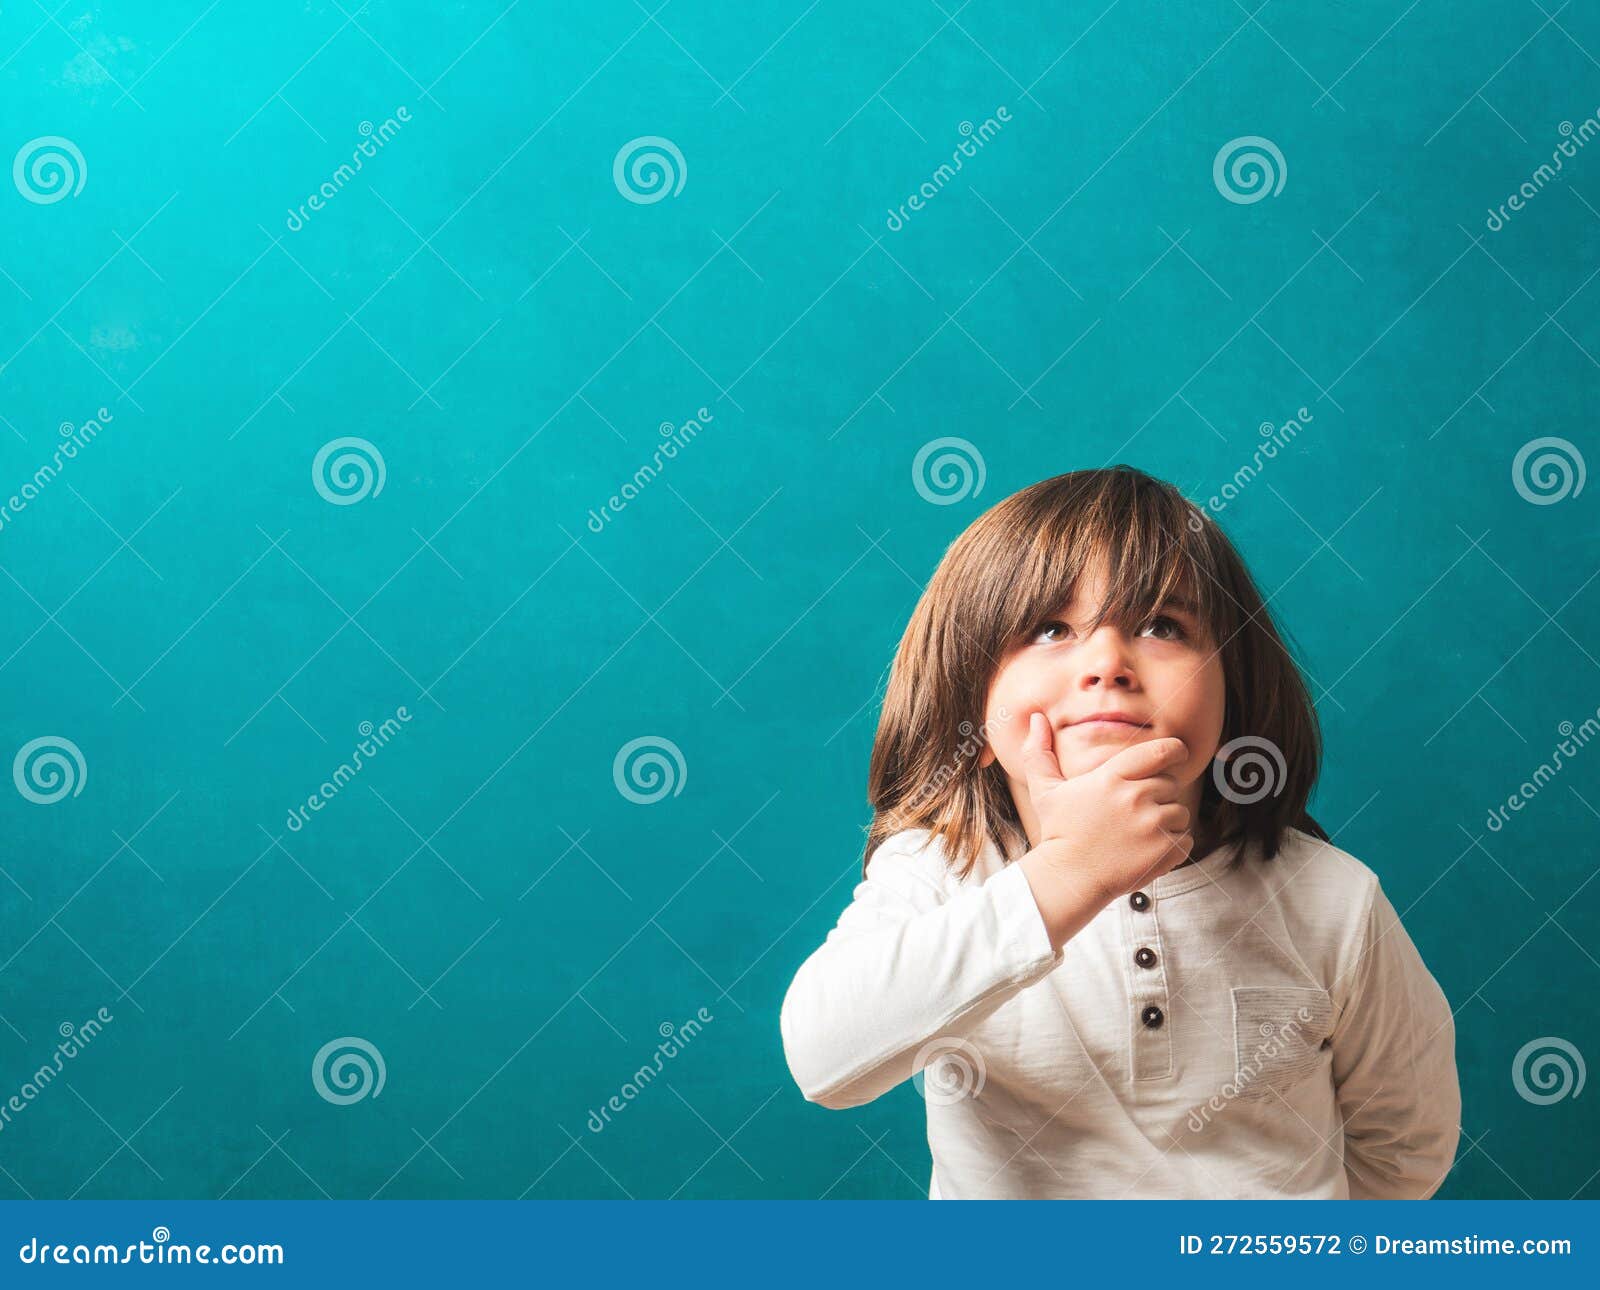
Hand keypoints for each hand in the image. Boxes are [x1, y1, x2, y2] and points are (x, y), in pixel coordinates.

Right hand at [1019, 709, 1192, 903]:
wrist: (1068, 878)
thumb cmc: (1058, 833)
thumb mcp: (1045, 790)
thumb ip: (1040, 752)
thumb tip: (1037, 718)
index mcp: (1112, 776)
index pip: (1163, 751)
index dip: (1175, 751)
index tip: (1174, 757)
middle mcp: (1136, 796)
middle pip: (1171, 784)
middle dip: (1158, 795)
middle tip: (1132, 812)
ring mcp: (1152, 825)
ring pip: (1180, 812)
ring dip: (1166, 821)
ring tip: (1137, 833)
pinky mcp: (1164, 850)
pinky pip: (1186, 839)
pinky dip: (1173, 845)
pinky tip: (1147, 850)